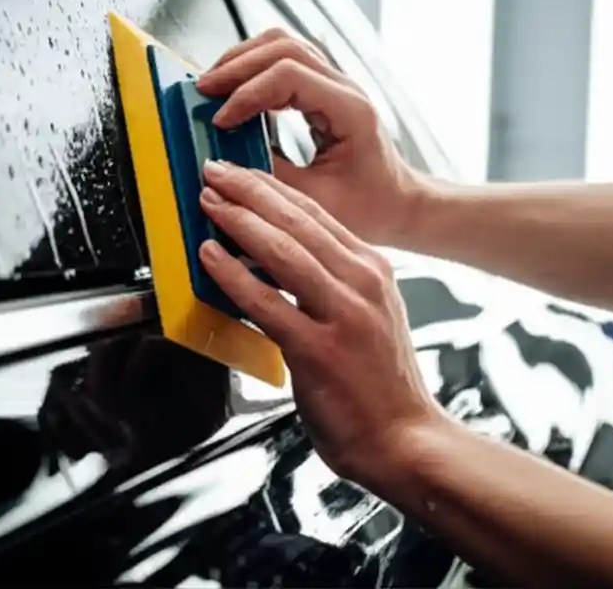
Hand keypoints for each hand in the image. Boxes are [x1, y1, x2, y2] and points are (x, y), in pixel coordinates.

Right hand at [197, 28, 431, 245]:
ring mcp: (335, 85)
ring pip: (284, 45)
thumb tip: (225, 162)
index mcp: (350, 110)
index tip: (221, 120)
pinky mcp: (323, 92)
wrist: (399, 204)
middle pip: (285, 47)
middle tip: (203, 90)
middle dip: (238, 65)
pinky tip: (235, 92)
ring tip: (214, 85)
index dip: (248, 94)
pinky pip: (286, 62)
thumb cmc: (370, 206)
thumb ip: (271, 177)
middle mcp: (344, 88)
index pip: (290, 75)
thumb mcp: (317, 201)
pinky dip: (255, 70)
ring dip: (244, 60)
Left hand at [197, 160, 443, 486]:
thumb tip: (282, 257)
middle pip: (298, 222)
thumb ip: (335, 284)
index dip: (272, 189)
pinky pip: (267, 303)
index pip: (317, 214)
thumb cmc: (380, 386)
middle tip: (214, 171)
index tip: (241, 173)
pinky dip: (233, 275)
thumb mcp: (370, 316)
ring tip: (208, 201)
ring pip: (283, 251)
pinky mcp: (319, 350)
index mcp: (373, 271)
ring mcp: (343, 316)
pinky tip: (210, 257)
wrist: (405, 440)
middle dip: (249, 191)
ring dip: (238, 221)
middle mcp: (362, 284)